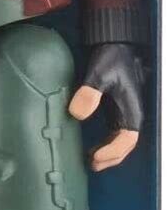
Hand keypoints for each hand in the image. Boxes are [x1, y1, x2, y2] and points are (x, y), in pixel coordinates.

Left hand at [69, 43, 143, 171]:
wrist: (115, 45)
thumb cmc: (111, 58)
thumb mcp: (99, 74)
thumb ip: (89, 93)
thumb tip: (78, 114)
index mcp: (131, 110)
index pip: (126, 140)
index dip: (112, 151)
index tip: (95, 157)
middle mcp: (130, 115)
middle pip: (125, 146)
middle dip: (111, 158)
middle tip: (92, 164)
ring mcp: (123, 114)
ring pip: (120, 142)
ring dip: (108, 154)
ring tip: (90, 161)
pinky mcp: (115, 111)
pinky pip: (113, 135)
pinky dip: (105, 145)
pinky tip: (91, 148)